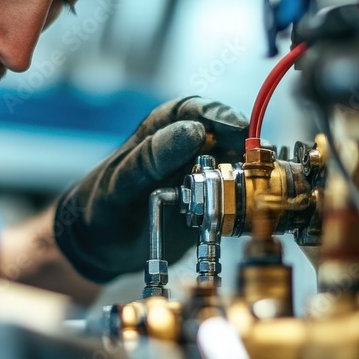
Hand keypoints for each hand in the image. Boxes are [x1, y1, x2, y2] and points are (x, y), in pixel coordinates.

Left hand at [54, 96, 247, 282]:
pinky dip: (247, 198)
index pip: (194, 110)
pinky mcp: (212, 203)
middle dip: (243, 145)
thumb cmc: (102, 208)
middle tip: (253, 159)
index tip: (236, 127)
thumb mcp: (120, 183)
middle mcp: (186, 148)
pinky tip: (253, 204)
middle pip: (225, 136)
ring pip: (236, 164)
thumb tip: (194, 130)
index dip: (219, 115)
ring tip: (257, 183)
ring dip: (248, 172)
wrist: (101, 248)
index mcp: (159, 131)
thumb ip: (151, 158)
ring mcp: (202, 174)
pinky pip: (236, 195)